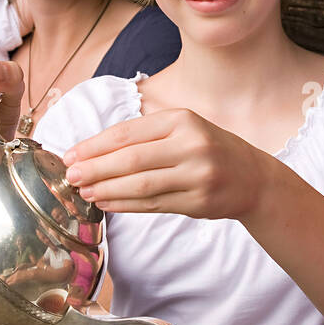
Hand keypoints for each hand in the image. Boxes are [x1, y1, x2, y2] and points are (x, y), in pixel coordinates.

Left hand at [61, 108, 269, 219]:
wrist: (253, 178)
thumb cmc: (210, 150)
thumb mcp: (184, 129)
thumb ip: (146, 136)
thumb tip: (94, 151)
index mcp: (182, 119)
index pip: (128, 132)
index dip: (94, 146)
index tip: (70, 155)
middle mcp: (191, 144)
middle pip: (131, 159)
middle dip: (95, 169)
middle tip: (71, 176)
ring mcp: (197, 174)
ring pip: (140, 185)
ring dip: (107, 190)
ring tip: (85, 192)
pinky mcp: (198, 201)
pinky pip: (153, 204)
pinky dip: (126, 205)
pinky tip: (108, 203)